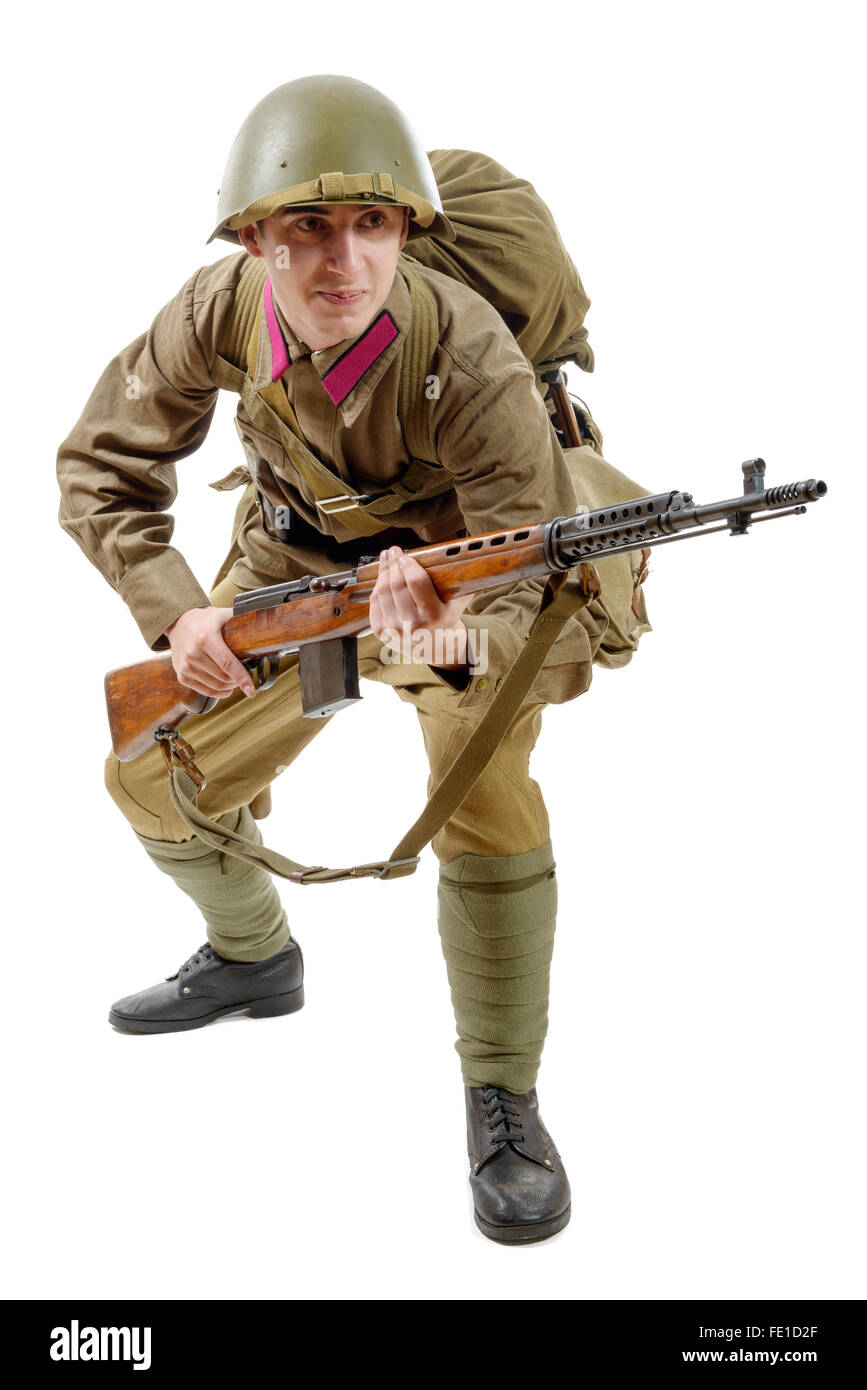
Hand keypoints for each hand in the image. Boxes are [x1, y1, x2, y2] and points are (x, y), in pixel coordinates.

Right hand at [165, 607, 255, 698]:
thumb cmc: (206, 620)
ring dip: (229, 686)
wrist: (179, 623)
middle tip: (245, 676)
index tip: (252, 691)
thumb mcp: (224, 615)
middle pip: (223, 678)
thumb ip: (244, 619)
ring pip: (215, 686)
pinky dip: (218, 692)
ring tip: (234, 679)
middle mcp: (193, 654)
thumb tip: (269, 623)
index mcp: (206, 638)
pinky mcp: (182, 675)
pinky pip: (204, 691)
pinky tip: (225, 687)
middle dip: (238, 681)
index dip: (242, 679)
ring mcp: (186, 666)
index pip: (227, 664)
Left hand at [369, 545, 470, 669]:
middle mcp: (413, 624)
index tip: (405, 555)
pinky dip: (377, 586)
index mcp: (434, 615)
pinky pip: (374, 602)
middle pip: (397, 584)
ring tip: (386, 560)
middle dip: (393, 563)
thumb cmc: (445, 617)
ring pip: (382, 591)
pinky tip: (382, 578)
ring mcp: (395, 629)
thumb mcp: (457, 601)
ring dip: (383, 572)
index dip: (408, 564)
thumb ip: (459, 580)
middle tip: (394, 551)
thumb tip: (458, 554)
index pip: (416, 582)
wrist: (433, 646)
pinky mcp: (381, 631)